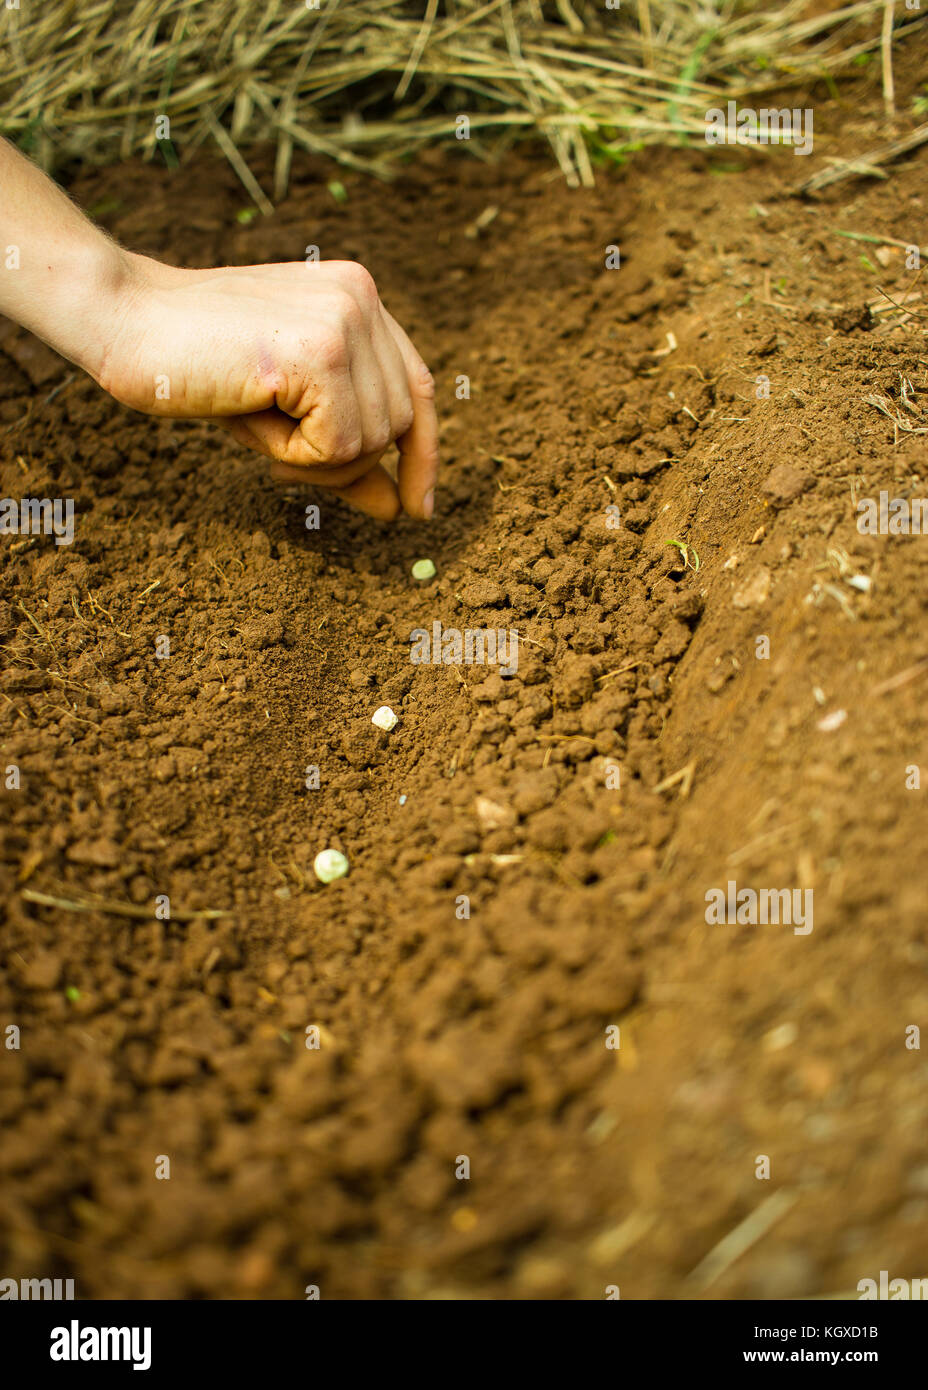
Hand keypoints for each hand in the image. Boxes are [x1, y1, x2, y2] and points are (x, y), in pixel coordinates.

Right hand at [96, 254, 438, 520]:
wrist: (124, 320)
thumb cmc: (196, 366)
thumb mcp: (284, 414)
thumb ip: (344, 452)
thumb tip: (399, 510)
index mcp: (357, 298)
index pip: (417, 387)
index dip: (422, 452)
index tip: (415, 508)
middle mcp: (361, 299)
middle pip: (398, 424)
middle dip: (344, 463)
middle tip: (279, 461)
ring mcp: (345, 319)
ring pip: (372, 441)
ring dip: (310, 459)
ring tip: (255, 421)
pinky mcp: (323, 351)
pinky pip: (339, 445)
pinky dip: (294, 454)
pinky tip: (251, 416)